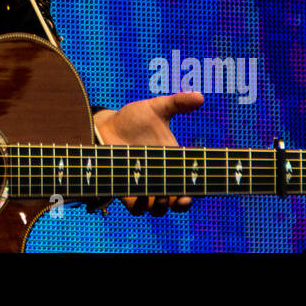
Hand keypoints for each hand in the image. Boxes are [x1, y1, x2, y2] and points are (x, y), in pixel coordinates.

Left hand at [93, 91, 204, 216]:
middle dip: (183, 202)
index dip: (198, 188)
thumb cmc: (132, 118)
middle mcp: (161, 177)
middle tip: (183, 198)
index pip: (191, 180)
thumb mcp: (156, 109)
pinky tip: (142, 196)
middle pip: (179, 200)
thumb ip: (177, 103)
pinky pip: (138, 209)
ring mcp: (144, 186)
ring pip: (160, 208)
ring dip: (163, 206)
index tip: (202, 187)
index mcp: (173, 161)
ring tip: (161, 196)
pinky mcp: (127, 192)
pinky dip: (142, 206)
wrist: (104, 127)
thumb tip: (200, 96)